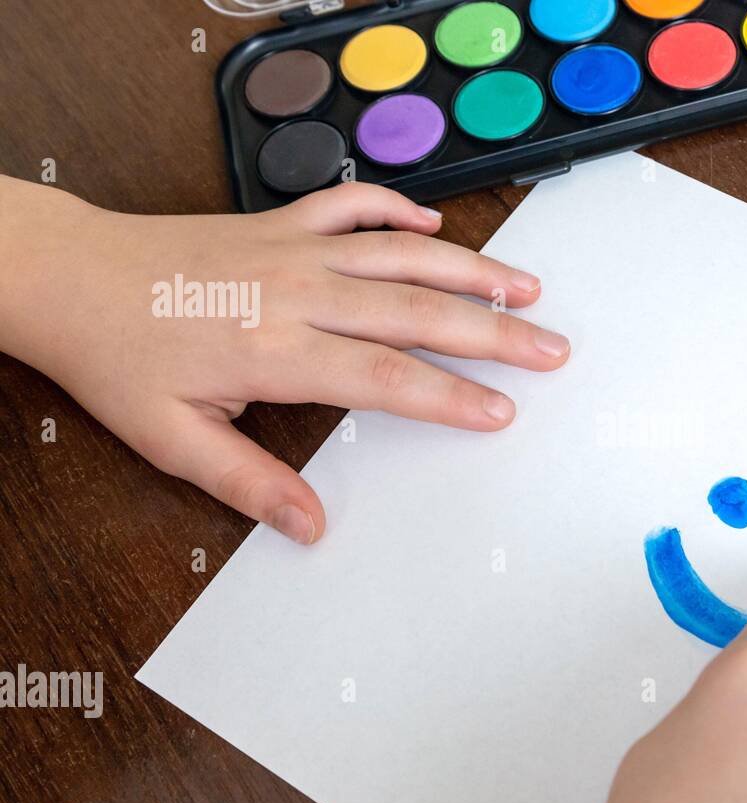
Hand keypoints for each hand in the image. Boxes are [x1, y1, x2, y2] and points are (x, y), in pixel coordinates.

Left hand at [0, 176, 568, 543]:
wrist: (68, 275)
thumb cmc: (116, 357)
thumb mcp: (171, 438)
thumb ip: (248, 483)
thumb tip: (310, 528)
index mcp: (278, 351)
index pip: (388, 377)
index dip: (452, 396)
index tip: (504, 411)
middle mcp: (299, 292)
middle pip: (418, 311)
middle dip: (495, 334)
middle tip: (553, 349)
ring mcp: (293, 249)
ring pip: (403, 253)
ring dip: (472, 268)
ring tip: (527, 288)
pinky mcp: (279, 222)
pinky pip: (353, 204)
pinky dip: (398, 210)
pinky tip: (435, 225)